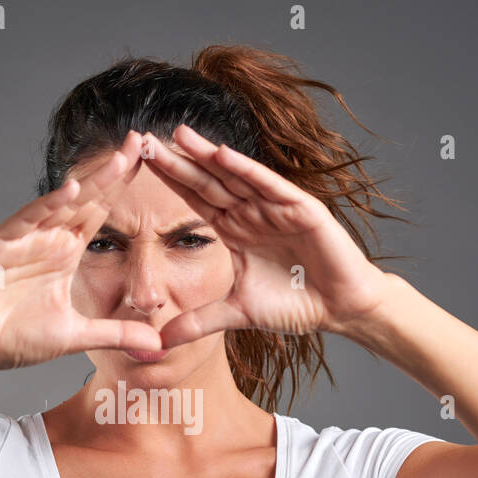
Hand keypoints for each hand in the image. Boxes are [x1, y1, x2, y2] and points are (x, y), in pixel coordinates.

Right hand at [0, 130, 160, 373]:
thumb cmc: (14, 338)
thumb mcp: (76, 336)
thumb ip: (116, 334)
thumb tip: (157, 344)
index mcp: (66, 252)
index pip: (101, 212)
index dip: (123, 188)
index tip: (149, 162)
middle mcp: (48, 238)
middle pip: (87, 198)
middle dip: (113, 171)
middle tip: (139, 139)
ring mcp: (23, 239)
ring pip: (61, 204)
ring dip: (89, 182)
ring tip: (118, 159)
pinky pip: (27, 220)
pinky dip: (47, 205)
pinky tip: (71, 189)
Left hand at [140, 125, 398, 347]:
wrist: (339, 309)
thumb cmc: (295, 304)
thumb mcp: (236, 314)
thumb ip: (199, 323)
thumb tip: (159, 342)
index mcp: (235, 229)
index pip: (195, 199)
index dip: (169, 181)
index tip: (137, 164)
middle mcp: (251, 212)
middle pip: (207, 182)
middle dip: (177, 161)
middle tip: (143, 139)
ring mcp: (275, 207)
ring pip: (233, 177)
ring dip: (206, 156)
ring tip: (177, 135)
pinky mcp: (300, 208)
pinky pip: (268, 185)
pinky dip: (245, 170)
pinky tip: (221, 154)